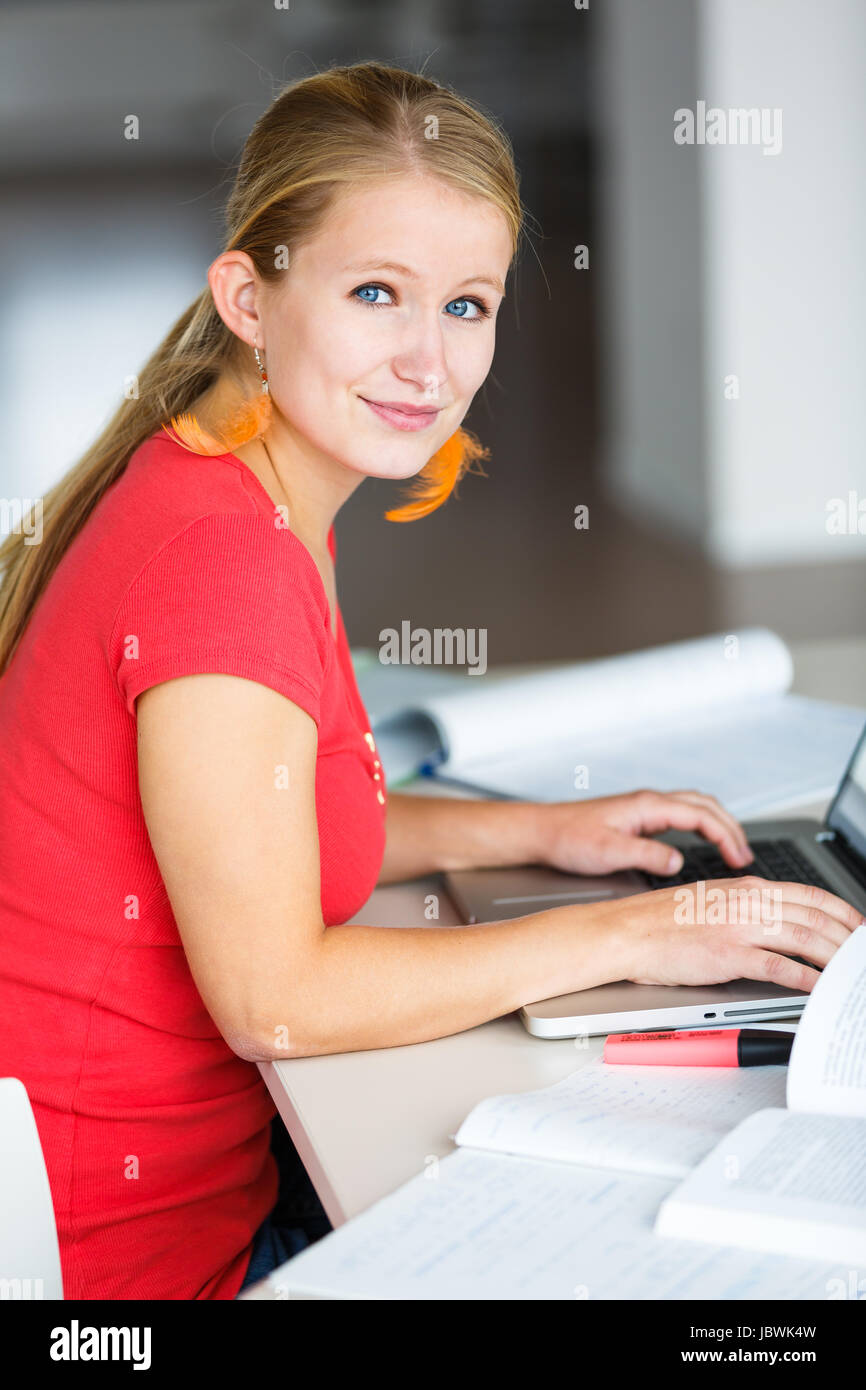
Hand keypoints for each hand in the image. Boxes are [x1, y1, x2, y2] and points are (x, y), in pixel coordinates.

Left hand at [535, 788, 753, 876]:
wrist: (542, 831)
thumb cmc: (568, 838)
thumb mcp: (608, 852)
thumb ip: (645, 856)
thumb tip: (677, 863)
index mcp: (647, 806)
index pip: (701, 815)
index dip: (726, 836)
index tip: (739, 858)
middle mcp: (649, 802)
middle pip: (705, 806)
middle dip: (731, 829)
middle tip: (746, 857)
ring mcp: (645, 809)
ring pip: (695, 808)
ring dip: (719, 826)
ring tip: (734, 851)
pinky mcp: (638, 819)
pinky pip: (681, 817)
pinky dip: (702, 828)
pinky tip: (704, 844)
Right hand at [591, 875, 863, 992]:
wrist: (625, 932)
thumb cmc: (659, 921)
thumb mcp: (710, 901)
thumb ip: (745, 908)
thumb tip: (776, 923)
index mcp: (745, 887)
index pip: (810, 895)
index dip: (842, 911)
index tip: (858, 925)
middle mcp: (748, 902)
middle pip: (816, 917)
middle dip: (848, 937)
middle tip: (862, 953)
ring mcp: (739, 928)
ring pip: (805, 938)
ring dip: (836, 957)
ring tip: (852, 972)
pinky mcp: (728, 955)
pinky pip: (779, 967)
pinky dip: (806, 978)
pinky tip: (819, 987)